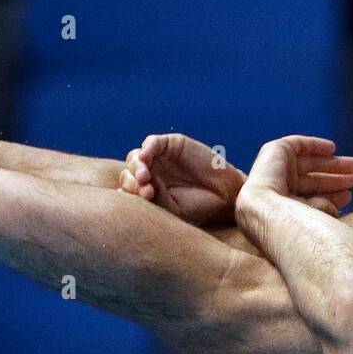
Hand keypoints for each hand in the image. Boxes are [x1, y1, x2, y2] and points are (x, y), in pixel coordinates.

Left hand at [119, 133, 247, 226]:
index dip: (128, 195)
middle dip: (132, 182)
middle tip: (145, 191)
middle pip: (127, 174)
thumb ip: (152, 199)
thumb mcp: (173, 210)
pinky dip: (147, 148)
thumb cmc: (199, 208)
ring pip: (135, 158)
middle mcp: (149, 175)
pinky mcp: (170, 144)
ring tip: (145, 177)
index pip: (126, 191)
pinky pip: (152, 143)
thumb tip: (130, 189)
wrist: (226, 195)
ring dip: (137, 167)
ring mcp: (158, 159)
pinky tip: (147, 158)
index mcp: (146, 193)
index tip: (142, 201)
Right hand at [240, 135, 352, 214]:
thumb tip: (336, 211)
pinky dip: (314, 145)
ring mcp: (273, 171)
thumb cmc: (291, 227)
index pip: (310, 200)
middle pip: (310, 181)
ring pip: (306, 164)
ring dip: (330, 164)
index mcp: (282, 209)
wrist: (267, 213)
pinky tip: (332, 149)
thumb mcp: (314, 222)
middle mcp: (276, 190)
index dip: (331, 197)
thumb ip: (323, 212)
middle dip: (334, 179)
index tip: (349, 195)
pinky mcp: (273, 152)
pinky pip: (296, 144)